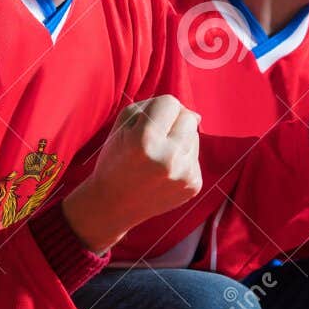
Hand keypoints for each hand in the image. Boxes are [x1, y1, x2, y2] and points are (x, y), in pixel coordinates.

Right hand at [63, 94, 202, 251]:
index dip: (157, 108)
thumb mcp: (123, 124)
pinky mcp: (193, 185)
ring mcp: (183, 174)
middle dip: (173, 122)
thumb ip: (155, 106)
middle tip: (155, 138)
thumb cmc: (116, 159)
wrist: (112, 205)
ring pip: (194, 136)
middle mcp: (168, 158)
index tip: (146, 122)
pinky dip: (182, 159)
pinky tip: (164, 172)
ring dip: (179, 140)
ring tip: (158, 157)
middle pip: (188, 118)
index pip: (170, 102)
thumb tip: (196, 116)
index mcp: (145, 140)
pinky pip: (195, 157)